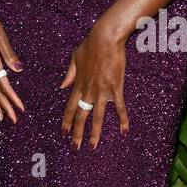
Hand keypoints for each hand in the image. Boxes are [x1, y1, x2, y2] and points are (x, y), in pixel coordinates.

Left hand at [60, 17, 129, 149]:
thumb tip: (61, 87)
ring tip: (92, 147)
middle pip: (81, 117)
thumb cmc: (90, 45)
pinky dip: (123, 120)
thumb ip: (69, 75)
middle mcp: (88, 91)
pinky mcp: (116, 88)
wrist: (105, 38)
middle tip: (75, 148)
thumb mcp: (74, 59)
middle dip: (77, 134)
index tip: (63, 133)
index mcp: (78, 85)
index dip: (66, 121)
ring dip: (95, 134)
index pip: (69, 108)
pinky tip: (124, 132)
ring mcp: (102, 91)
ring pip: (97, 117)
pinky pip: (119, 108)